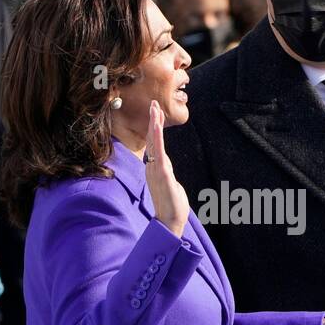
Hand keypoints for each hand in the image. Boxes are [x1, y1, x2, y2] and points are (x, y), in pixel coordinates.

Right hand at [144, 100, 188, 237]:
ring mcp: (157, 170)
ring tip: (154, 110)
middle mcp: (154, 167)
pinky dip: (157, 139)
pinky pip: (159, 153)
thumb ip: (166, 174)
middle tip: (153, 103)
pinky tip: (156, 128)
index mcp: (156, 168)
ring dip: (154, 126)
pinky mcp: (162, 175)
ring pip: (154, 144)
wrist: (170, 222)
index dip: (153, 128)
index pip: (154, 144)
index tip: (155, 113)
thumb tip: (165, 167)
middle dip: (153, 121)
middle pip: (152, 140)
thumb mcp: (170, 184)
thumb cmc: (171, 206)